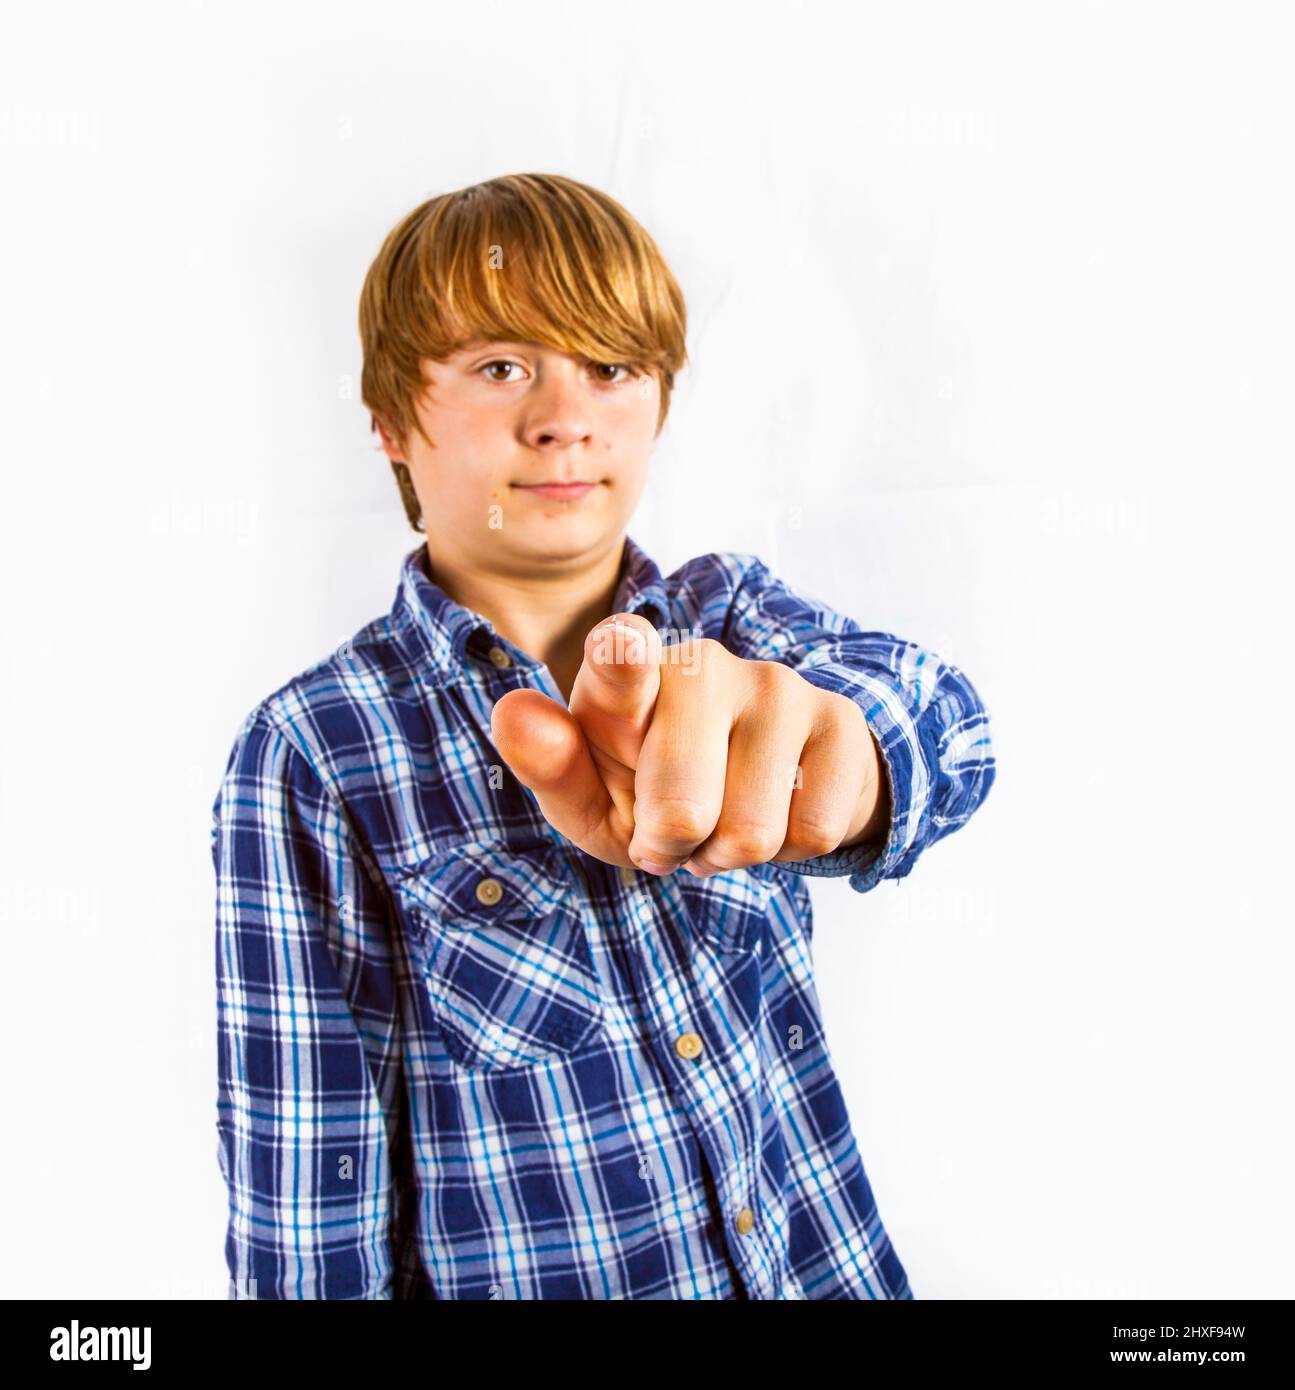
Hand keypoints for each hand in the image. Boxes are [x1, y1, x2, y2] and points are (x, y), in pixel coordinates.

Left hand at [489, 613, 888, 875]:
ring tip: (722, 820)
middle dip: (675, 844)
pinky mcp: (840, 721)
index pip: (622, 654)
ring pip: (753, 831)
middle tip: (672, 828)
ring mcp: (779, 686)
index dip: (624, 661)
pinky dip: (788, 851)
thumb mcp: (591, 795)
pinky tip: (775, 811)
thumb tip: (512, 713)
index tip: (623, 652)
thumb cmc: (649, 788)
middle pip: (686, 803)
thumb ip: (550, 762)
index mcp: (626, 671)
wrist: (755, 790)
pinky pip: (812, 832)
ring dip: (730, 853)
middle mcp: (705, 663)